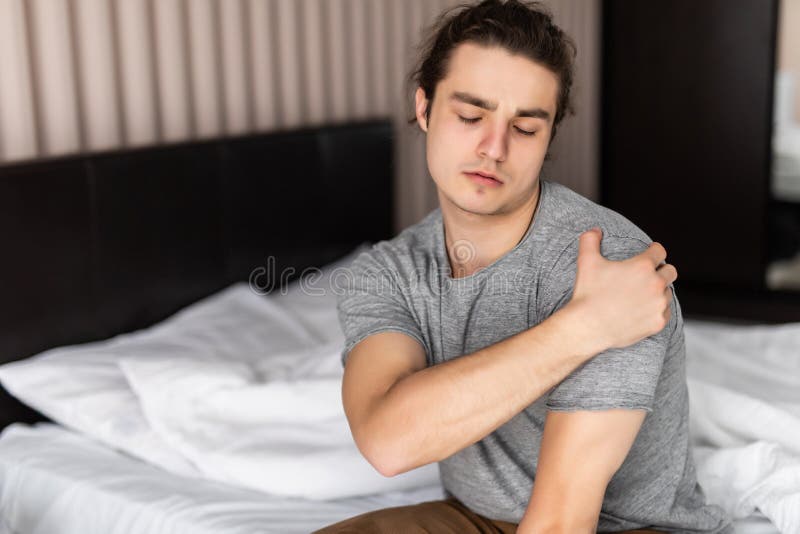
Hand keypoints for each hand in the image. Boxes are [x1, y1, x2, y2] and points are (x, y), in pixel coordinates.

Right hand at [566, 227, 677, 351]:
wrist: (588, 326)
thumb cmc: (587, 293)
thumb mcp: (586, 262)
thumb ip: (590, 240)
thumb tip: (595, 230)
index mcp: (642, 266)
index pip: (659, 251)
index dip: (653, 251)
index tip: (649, 255)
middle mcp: (655, 284)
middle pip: (670, 271)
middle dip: (660, 271)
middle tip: (646, 276)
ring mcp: (658, 304)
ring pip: (668, 293)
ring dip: (658, 292)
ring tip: (641, 295)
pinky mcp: (658, 322)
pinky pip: (665, 312)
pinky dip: (656, 310)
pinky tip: (642, 310)